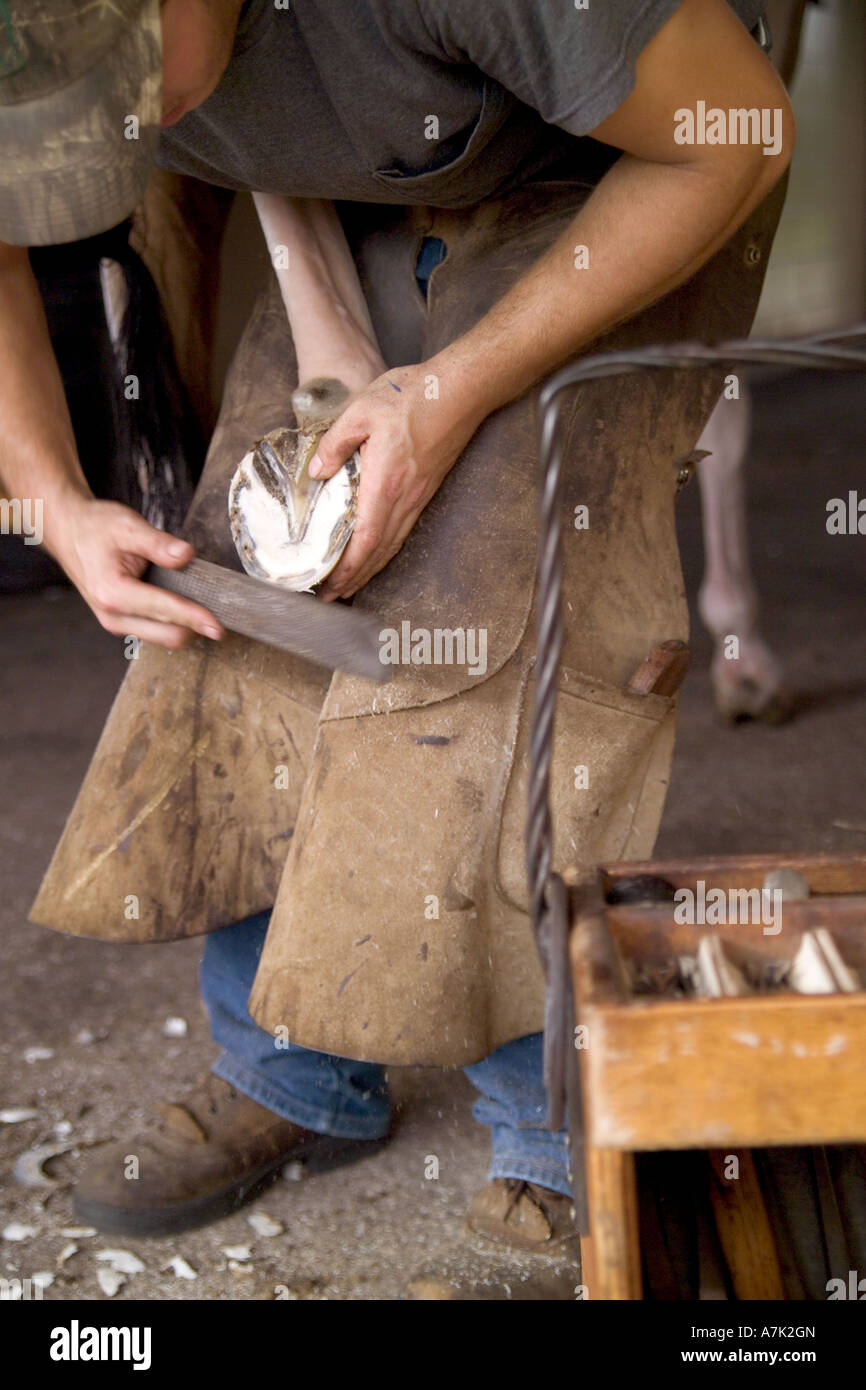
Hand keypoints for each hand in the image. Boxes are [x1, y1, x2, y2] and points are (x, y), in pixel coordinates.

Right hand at [51, 495, 223, 649]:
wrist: (68, 531)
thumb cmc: (95, 527)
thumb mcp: (127, 526)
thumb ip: (158, 543)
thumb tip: (186, 556)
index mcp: (113, 593)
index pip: (165, 612)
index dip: (195, 617)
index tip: (218, 625)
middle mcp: (113, 616)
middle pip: (169, 636)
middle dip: (195, 626)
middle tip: (219, 607)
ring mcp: (116, 622)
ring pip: (164, 638)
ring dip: (185, 625)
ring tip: (200, 600)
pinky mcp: (121, 622)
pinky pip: (156, 631)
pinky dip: (173, 622)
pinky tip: (181, 601)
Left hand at [309, 364, 481, 599]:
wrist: (459, 391)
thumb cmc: (414, 396)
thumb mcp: (361, 410)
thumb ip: (335, 443)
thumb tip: (318, 470)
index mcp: (385, 483)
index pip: (365, 539)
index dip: (348, 568)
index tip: (331, 585)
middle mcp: (404, 498)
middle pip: (378, 551)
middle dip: (355, 578)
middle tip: (332, 596)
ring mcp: (418, 496)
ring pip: (392, 543)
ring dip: (371, 568)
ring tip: (350, 584)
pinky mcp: (425, 489)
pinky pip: (403, 529)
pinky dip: (385, 549)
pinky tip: (377, 552)